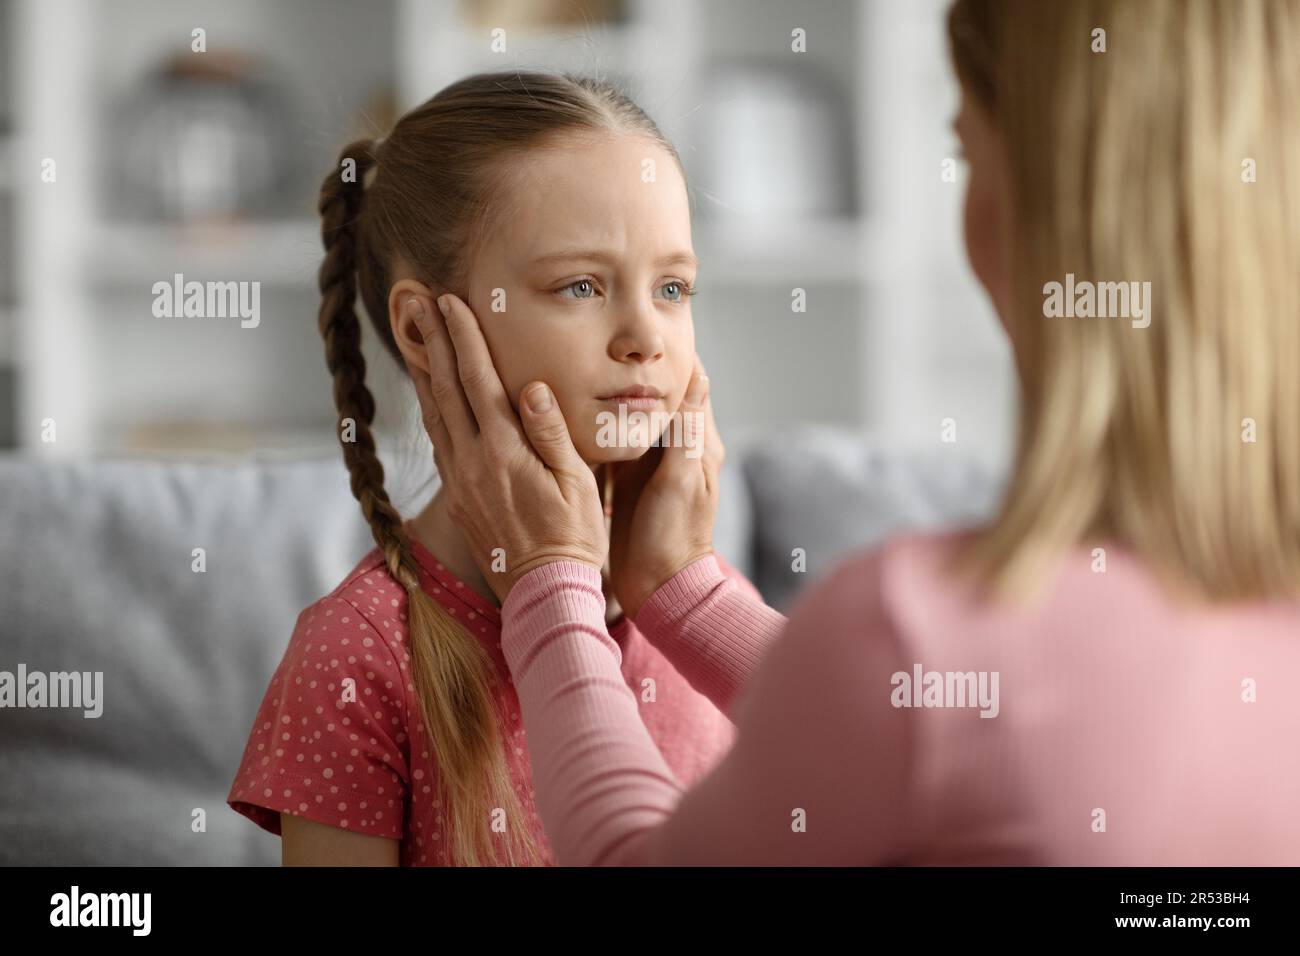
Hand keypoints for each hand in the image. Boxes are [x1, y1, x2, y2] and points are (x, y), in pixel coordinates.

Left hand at [407, 292, 606, 602]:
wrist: (544, 593)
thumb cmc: (573, 537)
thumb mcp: (576, 482)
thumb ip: (552, 432)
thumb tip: (532, 386)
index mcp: (504, 452)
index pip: (479, 382)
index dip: (465, 339)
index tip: (451, 303)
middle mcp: (473, 462)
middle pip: (446, 389)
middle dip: (435, 341)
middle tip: (419, 303)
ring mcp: (460, 481)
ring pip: (435, 415)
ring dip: (426, 372)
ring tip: (417, 338)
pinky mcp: (458, 498)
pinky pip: (438, 442)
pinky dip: (431, 410)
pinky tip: (431, 398)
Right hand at [607, 359, 722, 618]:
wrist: (660, 587)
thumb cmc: (675, 535)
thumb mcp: (681, 479)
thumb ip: (686, 430)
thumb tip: (699, 377)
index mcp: (696, 445)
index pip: (690, 388)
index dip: (674, 360)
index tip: (653, 333)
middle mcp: (675, 450)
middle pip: (656, 399)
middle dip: (636, 372)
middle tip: (606, 342)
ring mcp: (650, 466)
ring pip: (631, 419)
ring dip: (613, 398)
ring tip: (585, 368)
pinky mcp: (628, 481)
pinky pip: (614, 444)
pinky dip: (600, 427)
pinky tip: (574, 412)